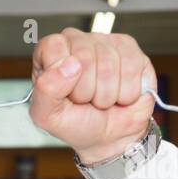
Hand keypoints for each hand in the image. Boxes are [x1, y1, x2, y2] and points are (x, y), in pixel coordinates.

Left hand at [30, 27, 157, 164]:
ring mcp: (105, 42)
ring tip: (102, 99)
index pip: (53, 46)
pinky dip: (127, 92)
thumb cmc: (77, 123)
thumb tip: (67, 65)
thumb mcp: (48, 116)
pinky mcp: (130, 48)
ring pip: (109, 64)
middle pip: (84, 56)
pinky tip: (120, 94)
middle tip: (86, 100)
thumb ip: (45, 90)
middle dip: (87, 91)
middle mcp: (76, 42)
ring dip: (107, 94)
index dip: (62, 76)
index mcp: (50, 54)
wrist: (112, 137)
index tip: (66, 93)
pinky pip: (132, 67)